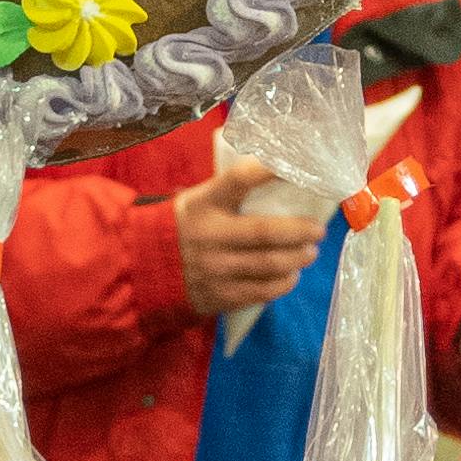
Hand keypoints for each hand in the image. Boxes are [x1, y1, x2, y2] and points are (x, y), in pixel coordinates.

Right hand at [175, 157, 321, 320]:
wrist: (142, 268)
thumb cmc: (184, 226)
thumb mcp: (198, 201)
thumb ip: (231, 192)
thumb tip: (282, 177)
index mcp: (204, 203)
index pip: (240, 179)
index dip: (270, 170)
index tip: (295, 165)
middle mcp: (209, 235)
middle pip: (265, 232)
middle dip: (299, 232)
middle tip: (318, 230)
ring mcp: (214, 269)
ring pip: (269, 265)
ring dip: (297, 259)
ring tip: (309, 253)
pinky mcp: (218, 295)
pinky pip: (260, 291)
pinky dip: (282, 283)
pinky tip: (290, 276)